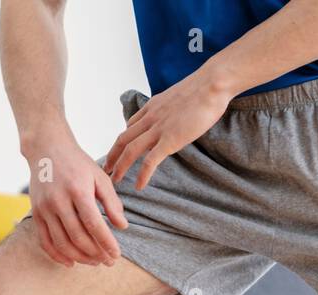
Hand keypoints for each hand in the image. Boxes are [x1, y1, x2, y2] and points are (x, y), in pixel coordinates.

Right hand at [25, 133, 128, 267]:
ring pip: (62, 242)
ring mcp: (44, 208)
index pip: (94, 224)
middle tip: (109, 261)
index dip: (106, 243)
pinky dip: (57, 255)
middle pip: (78, 237)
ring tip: (94, 262)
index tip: (116, 255)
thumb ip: (112, 202)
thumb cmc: (78, 164)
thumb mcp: (100, 177)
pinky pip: (44, 240)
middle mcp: (58, 200)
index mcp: (78, 191)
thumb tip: (122, 227)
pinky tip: (71, 263)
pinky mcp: (35, 213)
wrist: (47, 149)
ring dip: (80, 257)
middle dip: (95, 253)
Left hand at [103, 67, 235, 189]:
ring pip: (130, 150)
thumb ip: (175, 108)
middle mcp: (150, 118)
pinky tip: (138, 186)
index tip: (120, 151)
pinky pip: (150, 161)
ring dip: (120, 166)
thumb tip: (180, 114)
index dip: (123, 139)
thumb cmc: (205, 89)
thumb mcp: (182, 96)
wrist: (211, 85)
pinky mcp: (170, 140)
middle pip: (123, 138)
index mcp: (153, 106)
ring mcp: (159, 129)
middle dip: (112, 155)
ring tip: (114, 180)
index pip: (131, 124)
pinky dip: (142, 175)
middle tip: (106, 168)